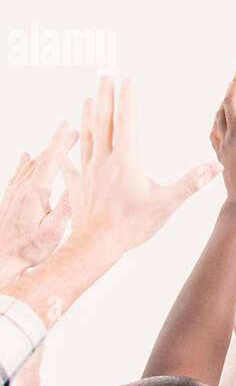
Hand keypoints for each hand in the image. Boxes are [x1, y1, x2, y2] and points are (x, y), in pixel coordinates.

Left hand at [0, 123, 77, 281]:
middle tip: (70, 129)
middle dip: (57, 143)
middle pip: (41, 158)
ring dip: (45, 151)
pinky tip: (25, 157)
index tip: (68, 127)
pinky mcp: (9, 199)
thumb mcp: (54, 230)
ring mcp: (14, 193)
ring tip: (57, 142)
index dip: (60, 142)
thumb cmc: (28, 248)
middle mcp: (22, 188)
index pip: (50, 160)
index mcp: (35, 192)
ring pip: (30, 164)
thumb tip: (78, 185)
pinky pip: (18, 174)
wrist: (1, 258)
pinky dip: (25, 162)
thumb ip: (66, 206)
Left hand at [63, 79, 220, 256]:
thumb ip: (191, 183)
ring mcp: (87, 172)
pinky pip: (69, 164)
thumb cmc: (132, 225)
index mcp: (126, 160)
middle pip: (102, 122)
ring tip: (86, 99)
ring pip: (85, 137)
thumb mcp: (167, 203)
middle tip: (103, 77)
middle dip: (104, 97)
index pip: (126, 121)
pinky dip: (64, 151)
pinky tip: (61, 145)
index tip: (127, 79)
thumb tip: (216, 167)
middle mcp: (104, 160)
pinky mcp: (76, 186)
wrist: (96, 246)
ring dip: (86, 117)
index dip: (127, 99)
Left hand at [209, 69, 235, 209]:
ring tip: (231, 89)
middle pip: (230, 101)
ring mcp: (224, 143)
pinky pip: (214, 129)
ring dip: (225, 98)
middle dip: (235, 83)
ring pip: (220, 113)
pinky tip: (220, 116)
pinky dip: (217, 118)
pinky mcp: (219, 152)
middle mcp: (234, 135)